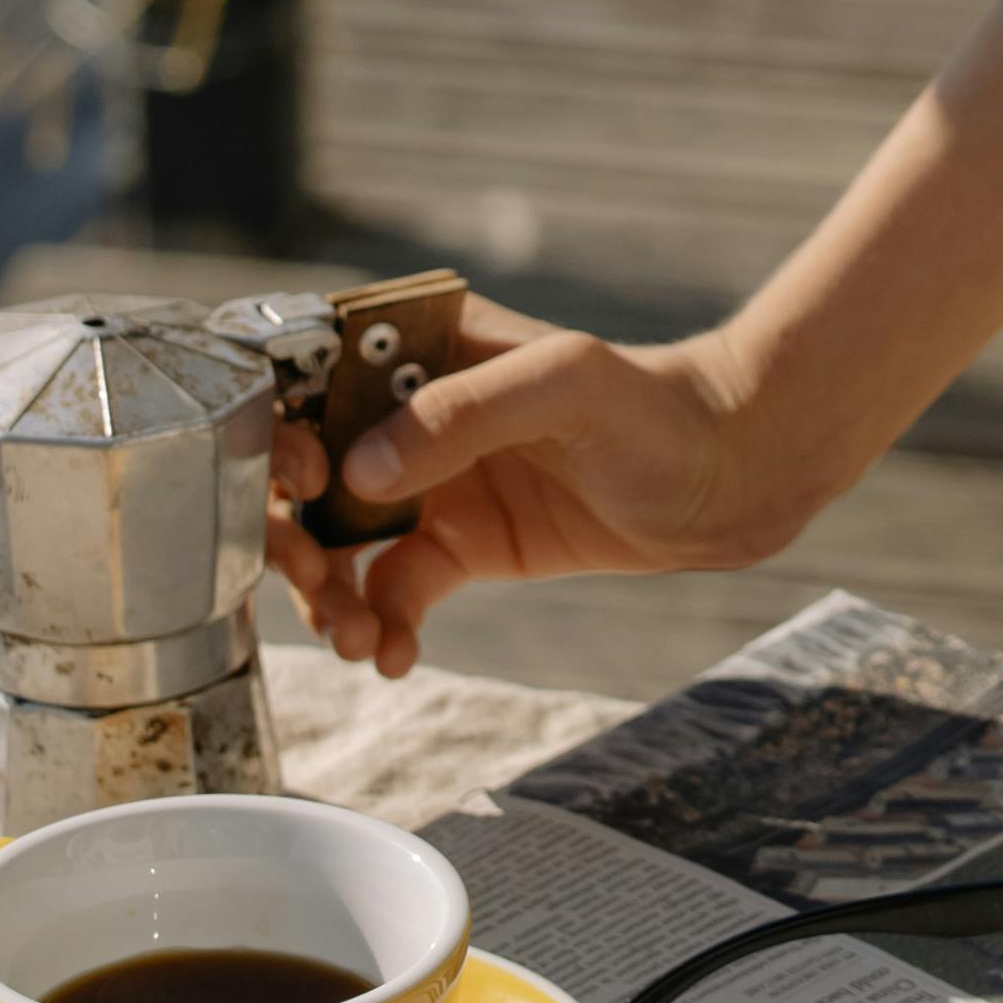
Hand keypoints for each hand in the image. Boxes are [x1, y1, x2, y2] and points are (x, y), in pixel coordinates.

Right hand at [270, 301, 819, 676]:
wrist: (725, 479)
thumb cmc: (652, 404)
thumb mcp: (562, 384)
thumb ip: (460, 414)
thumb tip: (358, 474)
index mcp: (417, 347)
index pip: (306, 375)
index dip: (277, 429)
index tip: (304, 481)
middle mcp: (407, 414)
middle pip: (300, 469)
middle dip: (285, 529)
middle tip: (312, 577)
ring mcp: (428, 484)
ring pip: (335, 541)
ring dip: (325, 594)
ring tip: (351, 637)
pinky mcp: (458, 546)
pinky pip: (390, 590)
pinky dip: (378, 626)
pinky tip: (391, 655)